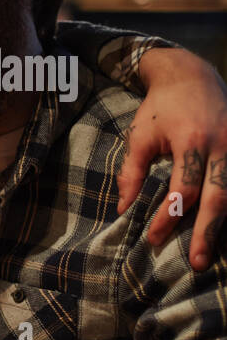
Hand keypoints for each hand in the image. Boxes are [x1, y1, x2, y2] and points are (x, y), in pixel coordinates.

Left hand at [118, 48, 226, 269]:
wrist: (193, 75)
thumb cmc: (161, 108)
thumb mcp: (140, 136)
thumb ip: (132, 172)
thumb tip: (122, 208)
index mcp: (192, 142)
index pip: (183, 190)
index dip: (168, 217)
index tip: (153, 239)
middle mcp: (222, 147)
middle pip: (219, 197)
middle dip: (207, 232)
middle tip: (198, 264)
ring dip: (222, 225)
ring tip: (211, 254)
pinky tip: (223, 229)